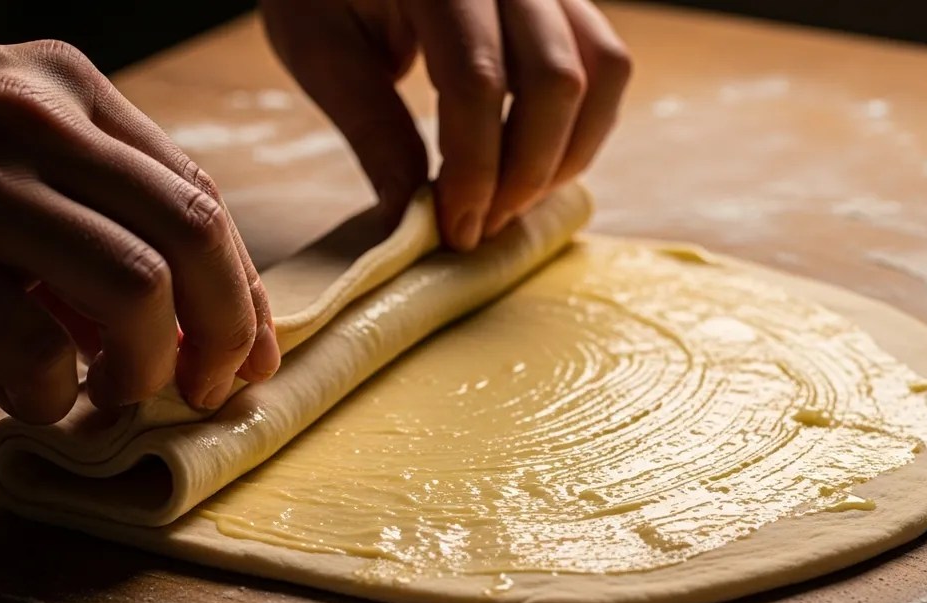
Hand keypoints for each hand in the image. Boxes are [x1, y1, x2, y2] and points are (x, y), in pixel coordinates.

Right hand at [0, 41, 279, 424]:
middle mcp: (33, 120)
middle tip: (210, 388)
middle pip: (193, 235)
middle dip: (226, 328)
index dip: (242, 287)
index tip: (250, 351)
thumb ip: (88, 204)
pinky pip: (33, 346)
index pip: (199, 193)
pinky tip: (27, 398)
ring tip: (115, 395)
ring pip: (135, 289)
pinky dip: (51, 393)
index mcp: (67, 89)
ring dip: (146, 366)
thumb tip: (175, 315)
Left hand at [261, 0, 630, 250]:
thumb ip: (371, 127)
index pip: (477, 79)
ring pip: (600, 72)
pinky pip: (606, 63)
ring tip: (511, 201)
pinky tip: (537, 165)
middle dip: (523, 174)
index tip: (454, 228)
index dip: (474, 169)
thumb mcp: (320, 49)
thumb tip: (411, 218)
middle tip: (480, 227)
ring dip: (565, 155)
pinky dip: (583, 126)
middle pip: (554, 79)